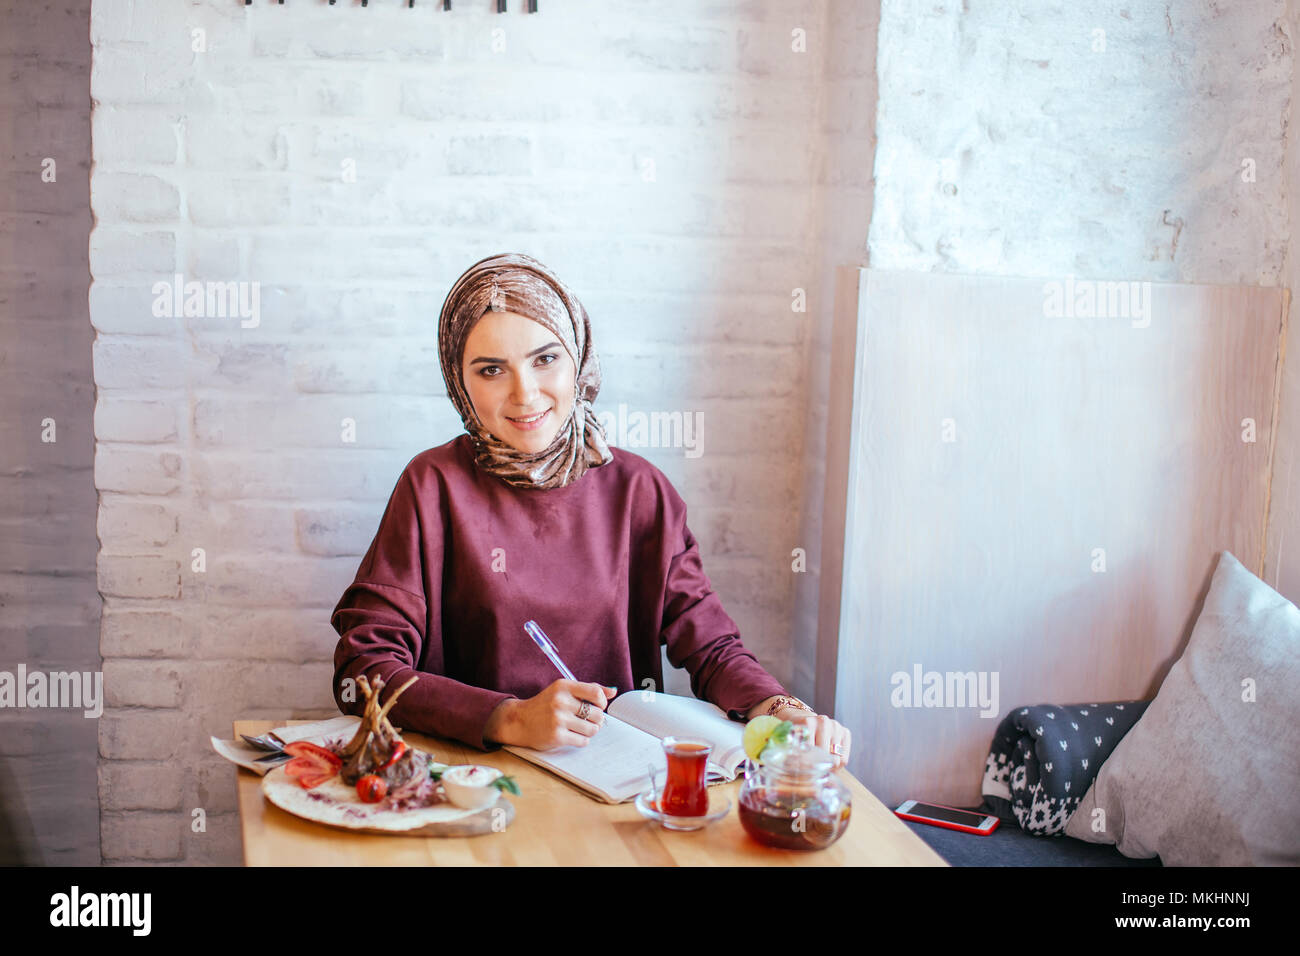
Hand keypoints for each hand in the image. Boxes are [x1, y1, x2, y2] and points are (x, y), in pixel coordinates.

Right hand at [486, 679, 616, 749]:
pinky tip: (572, 735)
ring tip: (580, 728)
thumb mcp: (564, 691)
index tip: (598, 706)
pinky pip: (583, 741)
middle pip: (597, 714)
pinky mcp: (556, 736)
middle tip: (587, 719)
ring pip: (592, 729)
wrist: (519, 721)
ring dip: (590, 731)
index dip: (603, 702)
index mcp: (563, 686)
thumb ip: (588, 689)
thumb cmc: (545, 704)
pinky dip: (582, 740)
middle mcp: (560, 701)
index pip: (596, 693)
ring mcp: (558, 719)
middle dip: (596, 719)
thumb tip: (613, 691)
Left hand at [776, 707, 850, 770]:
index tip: (800, 773)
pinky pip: (844, 758)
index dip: (804, 766)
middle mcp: (824, 722)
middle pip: (824, 757)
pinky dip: (837, 766)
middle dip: (818, 769)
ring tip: (819, 769)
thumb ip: (788, 752)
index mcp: (807, 722)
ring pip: (837, 760)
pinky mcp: (845, 732)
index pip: (809, 752)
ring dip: (828, 768)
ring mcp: (836, 726)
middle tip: (810, 774)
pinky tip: (828, 763)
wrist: (805, 719)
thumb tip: (785, 771)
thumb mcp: (789, 740)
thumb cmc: (796, 735)